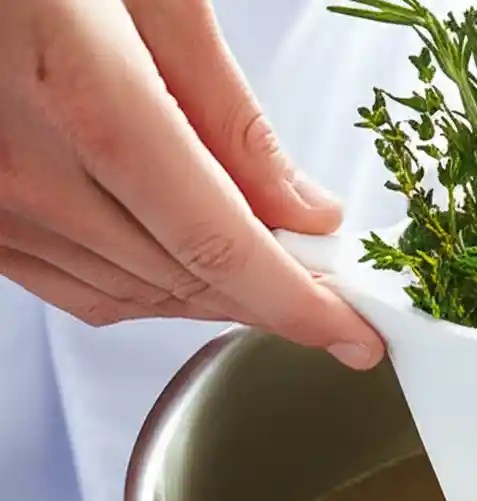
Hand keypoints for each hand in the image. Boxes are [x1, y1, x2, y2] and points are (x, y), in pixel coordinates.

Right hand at [0, 0, 383, 369]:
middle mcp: (27, 168)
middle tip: (330, 286)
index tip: (355, 334)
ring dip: (215, 296)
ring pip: (133, 295)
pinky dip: (148, 289)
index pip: (221, 245)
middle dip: (274, 297)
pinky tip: (189, 266)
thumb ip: (231, 112)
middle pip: (186, 280)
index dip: (300, 305)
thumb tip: (302, 207)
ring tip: (271, 270)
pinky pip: (75, 287)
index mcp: (91, 102)